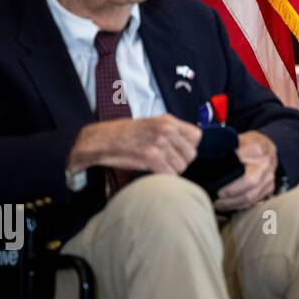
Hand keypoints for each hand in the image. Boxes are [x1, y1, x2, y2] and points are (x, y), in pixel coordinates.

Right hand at [67, 114, 201, 176]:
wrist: (101, 140)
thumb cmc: (125, 134)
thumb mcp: (152, 125)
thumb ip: (172, 132)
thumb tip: (189, 147)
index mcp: (168, 121)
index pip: (197, 136)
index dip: (189, 147)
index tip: (179, 152)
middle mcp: (166, 129)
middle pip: (191, 154)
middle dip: (181, 162)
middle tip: (166, 163)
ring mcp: (159, 142)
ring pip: (181, 166)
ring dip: (171, 171)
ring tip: (158, 167)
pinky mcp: (150, 156)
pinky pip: (169, 173)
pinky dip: (163, 177)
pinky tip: (153, 172)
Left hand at [213, 130, 277, 210]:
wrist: (267, 148)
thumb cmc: (249, 143)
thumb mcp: (238, 138)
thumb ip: (226, 145)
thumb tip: (206, 153)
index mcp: (258, 148)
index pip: (243, 162)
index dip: (229, 171)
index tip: (214, 178)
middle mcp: (266, 164)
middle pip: (250, 182)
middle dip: (230, 192)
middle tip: (215, 196)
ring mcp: (269, 177)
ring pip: (252, 196)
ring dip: (233, 203)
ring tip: (217, 204)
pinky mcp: (268, 188)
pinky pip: (254, 201)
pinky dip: (239, 205)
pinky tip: (227, 205)